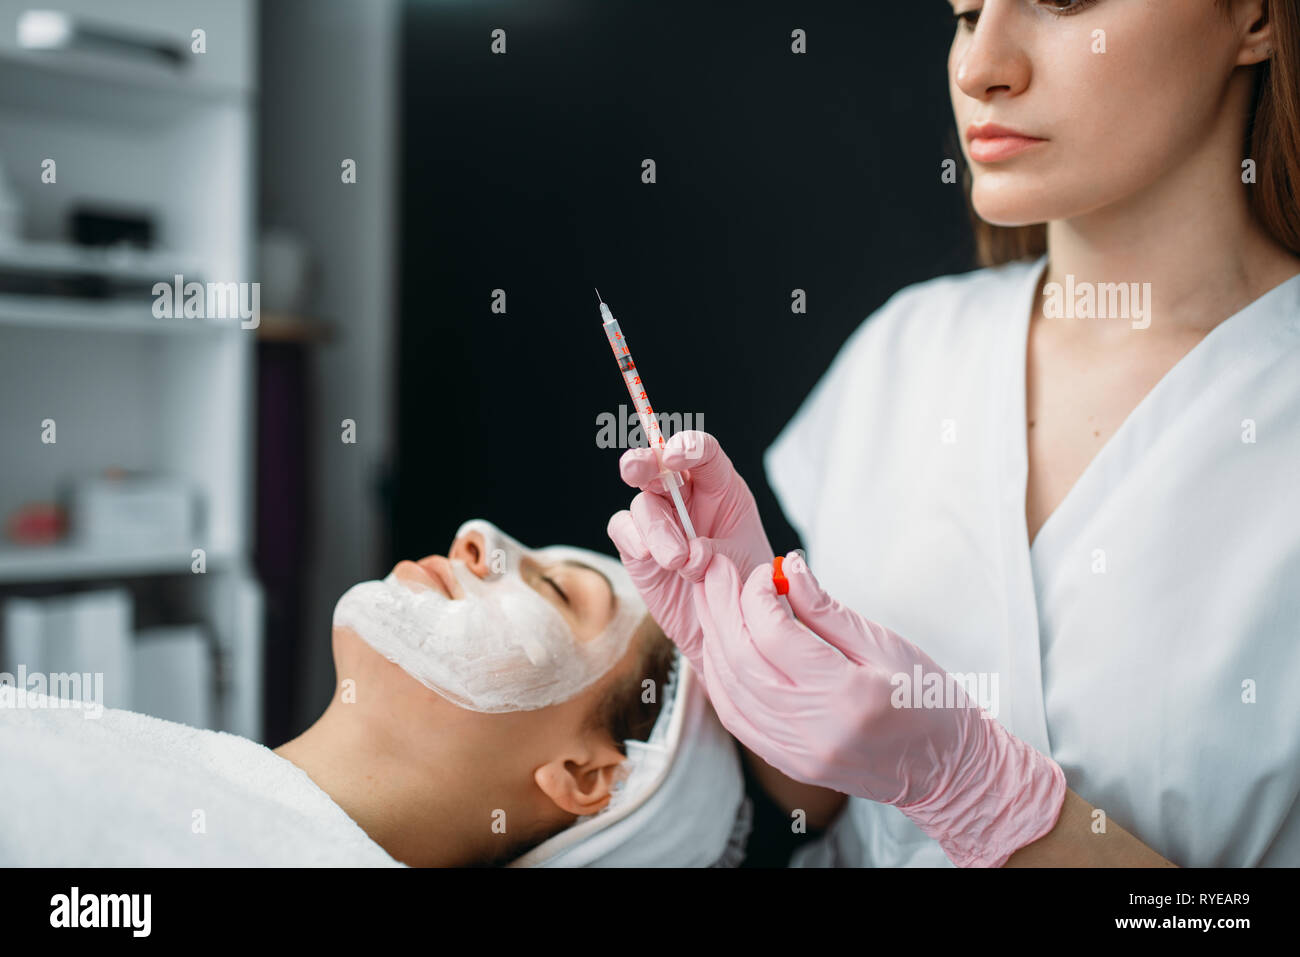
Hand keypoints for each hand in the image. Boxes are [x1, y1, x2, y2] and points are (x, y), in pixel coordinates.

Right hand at [606, 430, 773, 677]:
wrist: (726, 627)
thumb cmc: (744, 586)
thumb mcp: (745, 562)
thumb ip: (717, 551)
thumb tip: (689, 551)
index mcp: (720, 487)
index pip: (703, 453)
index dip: (688, 446)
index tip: (676, 455)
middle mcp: (685, 496)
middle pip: (658, 463)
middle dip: (645, 461)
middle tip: (638, 470)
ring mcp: (658, 519)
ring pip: (643, 505)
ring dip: (658, 530)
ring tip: (678, 561)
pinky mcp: (636, 545)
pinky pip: (623, 529)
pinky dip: (634, 539)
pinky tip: (650, 558)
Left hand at [695, 550, 1067, 867]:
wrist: (946, 768)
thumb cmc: (926, 700)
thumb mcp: (885, 644)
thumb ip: (827, 610)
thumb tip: (786, 569)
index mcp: (845, 693)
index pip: (773, 634)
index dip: (757, 593)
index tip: (763, 570)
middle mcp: (812, 729)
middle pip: (740, 659)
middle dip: (720, 608)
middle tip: (713, 571)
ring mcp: (796, 752)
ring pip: (729, 689)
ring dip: (712, 640)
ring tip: (710, 601)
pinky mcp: (787, 763)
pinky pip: (734, 717)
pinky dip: (720, 677)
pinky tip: (720, 647)